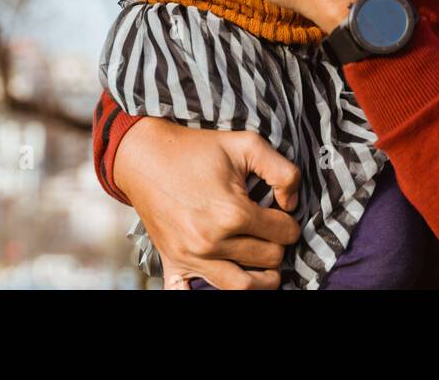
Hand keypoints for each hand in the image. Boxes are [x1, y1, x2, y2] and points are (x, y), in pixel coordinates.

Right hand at [114, 117, 302, 289]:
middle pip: (268, 260)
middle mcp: (212, 241)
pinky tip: (223, 276)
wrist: (147, 157)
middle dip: (277, 245)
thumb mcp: (246, 144)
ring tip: (265, 265)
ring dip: (262, 278)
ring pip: (242, 287)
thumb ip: (282, 171)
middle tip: (271, 231)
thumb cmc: (197, 149)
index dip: (289, 221)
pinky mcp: (173, 264)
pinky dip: (207, 294)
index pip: (283, 233)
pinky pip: (189, 295)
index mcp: (232, 212)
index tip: (282, 213)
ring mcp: (191, 257)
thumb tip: (291, 203)